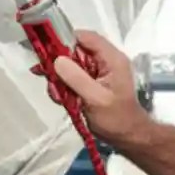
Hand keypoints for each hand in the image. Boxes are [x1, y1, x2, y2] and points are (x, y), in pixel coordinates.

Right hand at [45, 30, 149, 144]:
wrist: (127, 136)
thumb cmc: (116, 118)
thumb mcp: (95, 98)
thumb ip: (77, 78)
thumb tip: (57, 59)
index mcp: (112, 59)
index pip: (87, 37)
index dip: (66, 40)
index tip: (47, 51)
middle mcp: (105, 61)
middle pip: (76, 51)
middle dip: (60, 64)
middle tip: (49, 79)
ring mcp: (98, 72)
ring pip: (71, 65)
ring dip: (60, 78)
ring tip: (57, 95)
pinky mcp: (91, 83)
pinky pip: (72, 77)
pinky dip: (64, 86)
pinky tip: (61, 99)